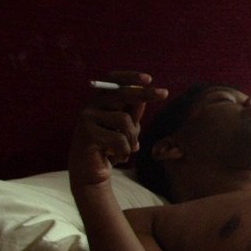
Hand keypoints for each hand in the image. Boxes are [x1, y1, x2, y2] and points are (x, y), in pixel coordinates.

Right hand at [69, 72, 168, 186]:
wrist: (91, 172)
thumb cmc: (110, 147)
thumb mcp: (126, 128)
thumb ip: (133, 112)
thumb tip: (144, 94)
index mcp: (99, 102)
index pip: (112, 82)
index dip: (129, 77)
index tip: (149, 79)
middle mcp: (89, 107)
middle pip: (120, 94)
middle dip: (144, 94)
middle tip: (165, 93)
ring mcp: (86, 119)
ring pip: (124, 121)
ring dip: (132, 139)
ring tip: (124, 150)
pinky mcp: (86, 134)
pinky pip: (119, 140)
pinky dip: (124, 152)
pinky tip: (116, 158)